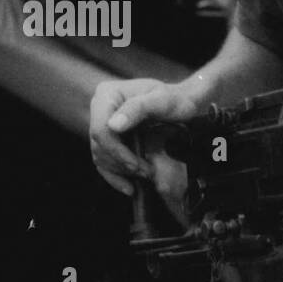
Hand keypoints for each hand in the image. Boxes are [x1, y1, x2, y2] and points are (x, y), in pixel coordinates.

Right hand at [89, 77, 199, 196]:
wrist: (182, 104)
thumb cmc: (175, 100)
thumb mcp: (162, 100)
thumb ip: (138, 108)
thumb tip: (113, 125)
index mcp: (107, 95)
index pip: (100, 129)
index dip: (116, 151)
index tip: (135, 165)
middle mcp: (100, 108)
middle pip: (99, 145)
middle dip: (122, 163)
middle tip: (147, 173)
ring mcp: (103, 123)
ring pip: (101, 155)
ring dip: (122, 171)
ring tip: (146, 176)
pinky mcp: (110, 138)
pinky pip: (105, 160)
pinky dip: (116, 175)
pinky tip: (129, 187)